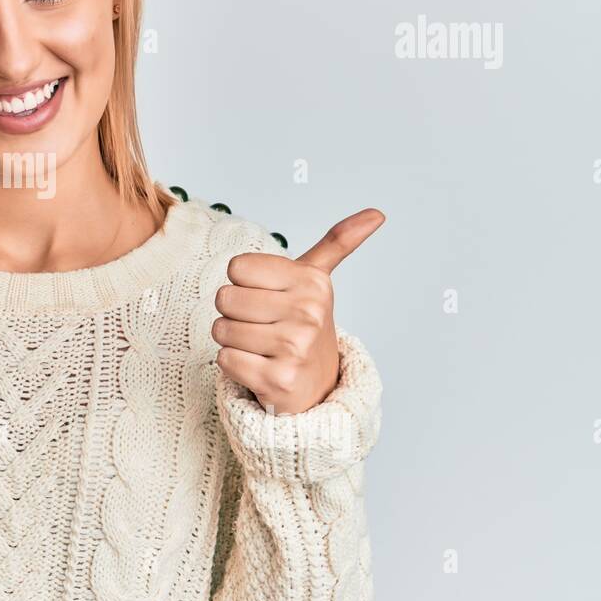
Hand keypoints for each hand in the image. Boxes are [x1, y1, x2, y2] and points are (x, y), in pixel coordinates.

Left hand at [212, 209, 384, 414]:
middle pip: (225, 299)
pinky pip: (225, 360)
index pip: (236, 267)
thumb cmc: (303, 327)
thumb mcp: (316, 281)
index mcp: (312, 282)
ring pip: (222, 330)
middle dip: (235, 315)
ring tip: (261, 347)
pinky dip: (234, 366)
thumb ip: (338, 243)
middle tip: (263, 326)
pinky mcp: (279, 379)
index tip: (268, 298)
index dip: (243, 284)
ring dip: (234, 341)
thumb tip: (378, 212)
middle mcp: (308, 312)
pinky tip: (258, 368)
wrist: (316, 387)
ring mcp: (295, 347)